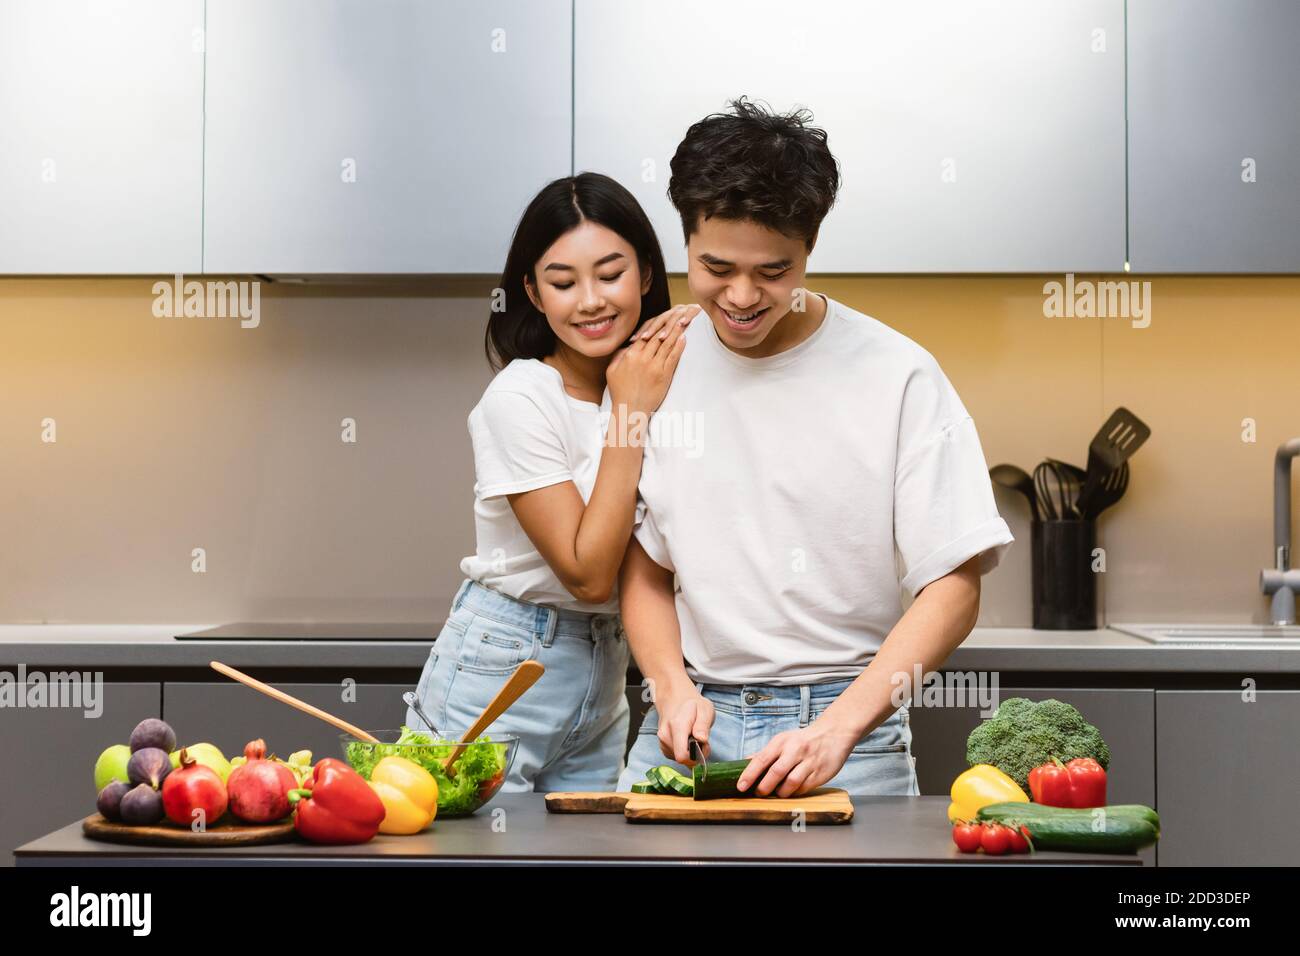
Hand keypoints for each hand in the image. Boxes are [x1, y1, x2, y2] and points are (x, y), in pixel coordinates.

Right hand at [606, 305, 698, 417]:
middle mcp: (642, 358)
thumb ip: (619, 356)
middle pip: (657, 336)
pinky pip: (673, 357)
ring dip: (676, 331)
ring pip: (666, 344)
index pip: (644, 336)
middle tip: (677, 314)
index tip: (662, 318)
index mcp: (630, 355)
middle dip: (668, 324)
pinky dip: (679, 347)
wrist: (630, 410)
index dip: (655, 326)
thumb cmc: (620, 392)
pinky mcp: (664, 375)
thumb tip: (627, 347)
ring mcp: (654, 366)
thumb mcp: (612, 371)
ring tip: (683, 321)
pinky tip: (684, 338)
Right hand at [653, 680, 713, 765]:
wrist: (675, 700)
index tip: (703, 745)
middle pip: (682, 759)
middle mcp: (665, 735)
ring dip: (690, 753)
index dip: (696, 757)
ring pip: (680, 759)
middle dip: (695, 754)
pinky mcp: (663, 746)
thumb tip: (702, 739)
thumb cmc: (692, 705)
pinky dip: (684, 752)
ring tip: (694, 737)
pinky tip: (687, 740)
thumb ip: (703, 725)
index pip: (682, 756)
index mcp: (676, 726)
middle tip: (701, 739)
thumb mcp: (705, 709)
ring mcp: (662, 741)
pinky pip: (676, 756)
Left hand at [737, 717, 859, 797]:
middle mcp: (795, 750)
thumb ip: (765, 753)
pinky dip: (795, 792)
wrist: (833, 733)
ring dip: (781, 792)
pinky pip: (804, 787)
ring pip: (791, 782)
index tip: (740, 787)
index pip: (761, 759)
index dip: (749, 774)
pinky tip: (792, 791)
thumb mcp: (783, 740)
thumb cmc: (803, 740)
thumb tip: (744, 763)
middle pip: (776, 772)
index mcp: (782, 741)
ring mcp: (809, 761)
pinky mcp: (820, 772)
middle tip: (759, 793)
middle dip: (764, 787)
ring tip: (777, 793)